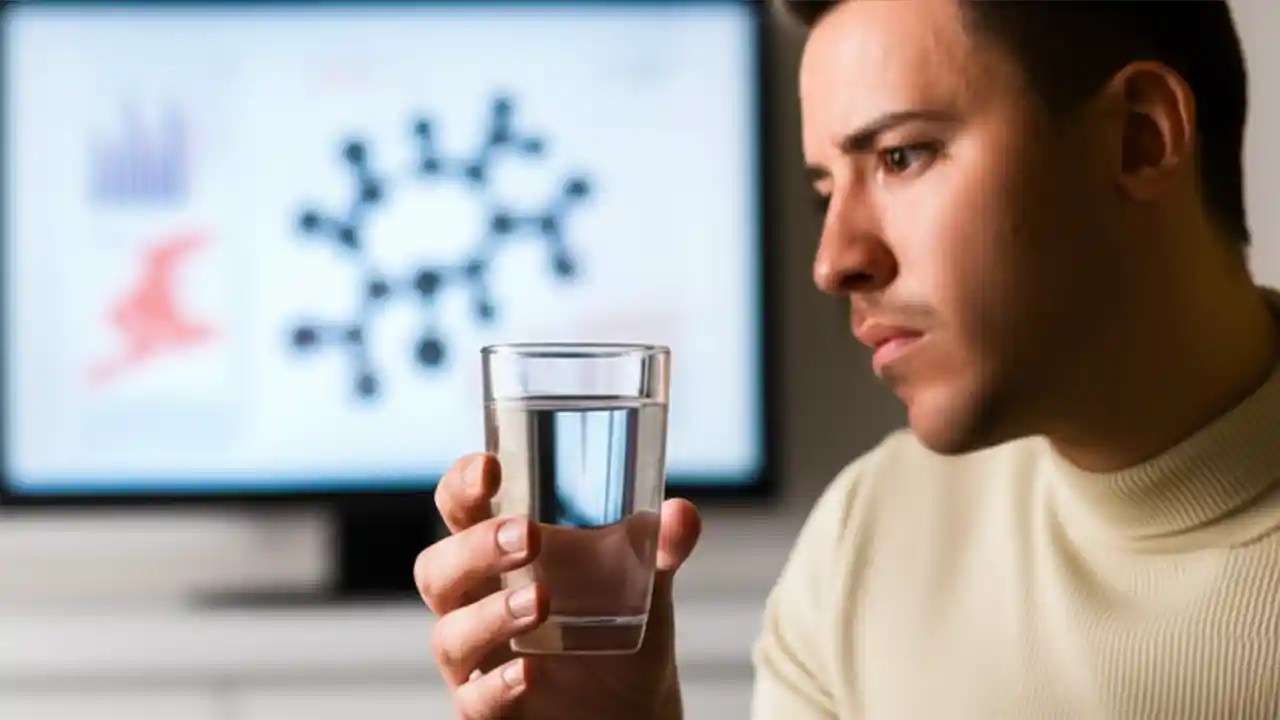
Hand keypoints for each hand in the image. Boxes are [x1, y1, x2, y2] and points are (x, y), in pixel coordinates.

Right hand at [415, 453, 701, 719]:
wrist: (628, 708)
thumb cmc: (612, 625)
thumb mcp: (643, 579)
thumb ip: (659, 545)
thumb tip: (680, 514)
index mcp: (500, 554)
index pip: (460, 510)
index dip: (461, 486)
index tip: (489, 468)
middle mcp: (476, 602)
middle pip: (437, 569)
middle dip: (475, 549)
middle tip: (526, 534)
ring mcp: (478, 658)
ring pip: (451, 634)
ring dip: (491, 614)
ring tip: (541, 601)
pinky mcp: (487, 710)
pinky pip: (473, 699)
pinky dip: (497, 686)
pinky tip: (529, 674)